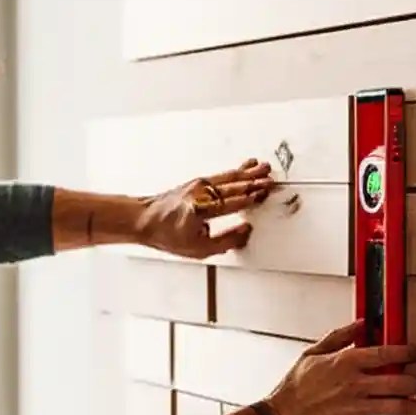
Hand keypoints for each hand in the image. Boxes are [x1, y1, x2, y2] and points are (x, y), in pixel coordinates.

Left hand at [134, 158, 275, 258]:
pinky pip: (222, 174)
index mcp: (201, 209)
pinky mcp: (197, 181)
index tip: (265, 194)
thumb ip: (226, 241)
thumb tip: (246, 231)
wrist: (144, 219)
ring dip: (248, 173)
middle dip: (253, 183)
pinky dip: (237, 170)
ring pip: (229, 176)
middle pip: (233, 186)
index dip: (250, 198)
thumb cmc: (166, 235)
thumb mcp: (199, 249)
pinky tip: (247, 165)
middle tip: (271, 181)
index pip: (232, 202)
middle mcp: (200, 193)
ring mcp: (198, 184)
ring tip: (265, 168)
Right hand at [261, 320, 415, 414]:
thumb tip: (360, 324)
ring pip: (400, 407)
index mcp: (345, 363)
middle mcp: (355, 385)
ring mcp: (357, 409)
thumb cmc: (293, 390)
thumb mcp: (312, 354)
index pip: (387, 353)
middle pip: (401, 382)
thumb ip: (339, 337)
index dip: (408, 352)